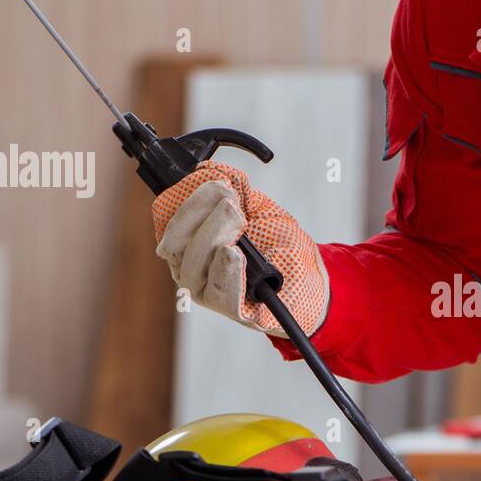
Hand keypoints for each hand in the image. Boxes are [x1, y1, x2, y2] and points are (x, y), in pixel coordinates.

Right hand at [152, 161, 328, 336]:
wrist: (310, 276)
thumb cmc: (278, 244)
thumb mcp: (258, 208)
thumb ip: (236, 190)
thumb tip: (212, 169)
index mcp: (189, 241)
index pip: (169, 221)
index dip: (189, 201)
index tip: (218, 184)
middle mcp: (191, 267)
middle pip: (175, 243)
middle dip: (200, 215)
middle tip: (232, 202)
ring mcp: (207, 291)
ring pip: (193, 266)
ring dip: (214, 236)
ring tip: (239, 221)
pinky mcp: (231, 311)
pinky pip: (220, 293)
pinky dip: (225, 270)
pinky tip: (233, 253)